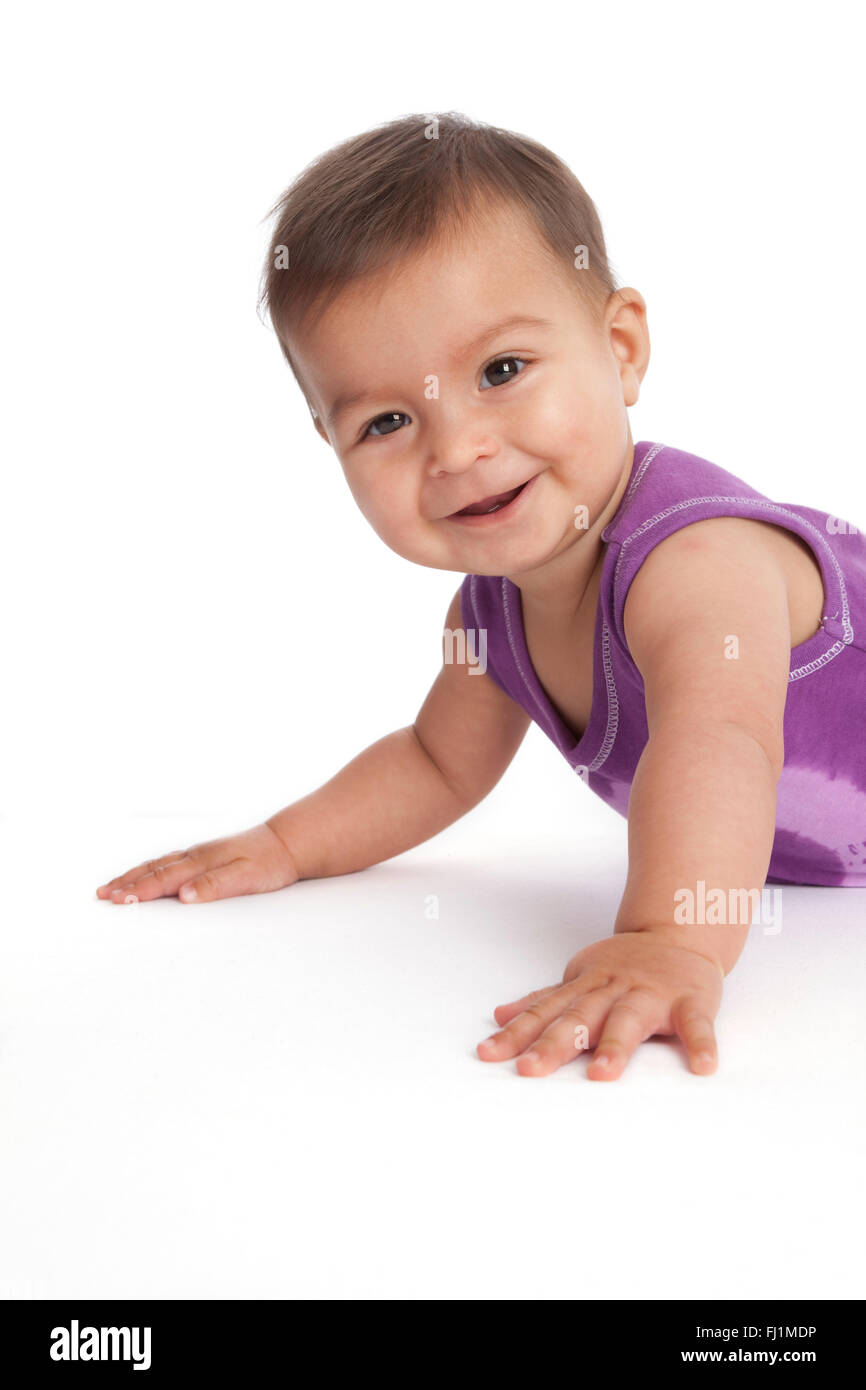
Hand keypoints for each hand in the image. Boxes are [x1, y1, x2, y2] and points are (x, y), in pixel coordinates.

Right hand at [96, 822, 301, 904]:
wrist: (286, 843)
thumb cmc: (268, 862)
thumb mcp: (246, 877)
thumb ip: (215, 886)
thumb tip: (184, 896)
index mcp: (201, 862)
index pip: (163, 879)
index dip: (138, 891)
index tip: (117, 900)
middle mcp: (195, 856)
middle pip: (153, 870)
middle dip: (125, 883)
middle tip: (102, 895)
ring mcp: (198, 854)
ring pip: (157, 865)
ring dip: (132, 876)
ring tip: (111, 887)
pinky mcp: (204, 856)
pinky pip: (168, 862)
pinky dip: (149, 869)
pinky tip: (144, 874)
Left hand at [477, 930, 723, 1080]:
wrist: (680, 932)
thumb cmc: (626, 966)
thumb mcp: (580, 977)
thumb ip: (545, 1001)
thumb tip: (499, 1016)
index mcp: (586, 987)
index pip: (545, 1012)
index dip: (516, 1033)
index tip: (488, 1055)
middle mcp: (613, 989)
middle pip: (579, 1018)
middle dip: (553, 1044)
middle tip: (529, 1070)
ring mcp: (652, 994)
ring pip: (630, 1020)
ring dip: (616, 1046)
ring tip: (602, 1075)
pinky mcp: (691, 1001)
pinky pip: (697, 1024)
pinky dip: (701, 1044)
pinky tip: (703, 1067)